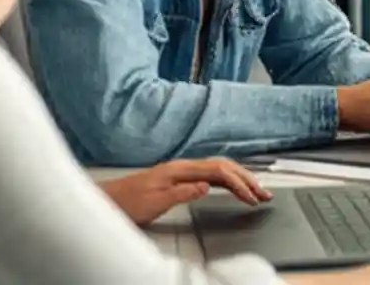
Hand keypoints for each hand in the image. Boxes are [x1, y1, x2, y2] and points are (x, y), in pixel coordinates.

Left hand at [99, 158, 272, 225]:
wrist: (105, 201)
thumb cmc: (126, 202)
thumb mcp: (155, 202)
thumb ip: (184, 192)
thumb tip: (209, 186)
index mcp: (180, 169)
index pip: (220, 172)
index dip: (239, 184)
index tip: (252, 198)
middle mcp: (183, 166)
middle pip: (224, 167)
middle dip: (247, 179)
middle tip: (264, 193)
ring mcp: (181, 171)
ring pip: (219, 170)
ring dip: (239, 179)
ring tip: (256, 190)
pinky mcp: (178, 178)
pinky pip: (210, 175)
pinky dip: (227, 181)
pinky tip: (232, 187)